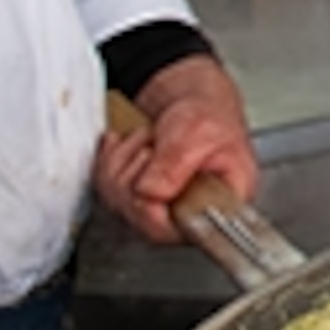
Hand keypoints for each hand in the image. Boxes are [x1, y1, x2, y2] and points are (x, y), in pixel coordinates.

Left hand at [95, 54, 257, 246]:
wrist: (190, 99)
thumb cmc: (208, 114)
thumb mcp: (200, 131)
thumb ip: (177, 162)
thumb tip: (151, 192)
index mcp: (224, 202)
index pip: (185, 231)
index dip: (155, 213)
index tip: (145, 186)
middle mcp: (193, 212)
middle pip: (143, 218)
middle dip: (135, 175)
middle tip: (151, 148)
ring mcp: (162, 208)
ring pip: (119, 203)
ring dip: (121, 163)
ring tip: (145, 140)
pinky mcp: (138, 199)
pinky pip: (106, 190)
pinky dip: (109, 161)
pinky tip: (127, 144)